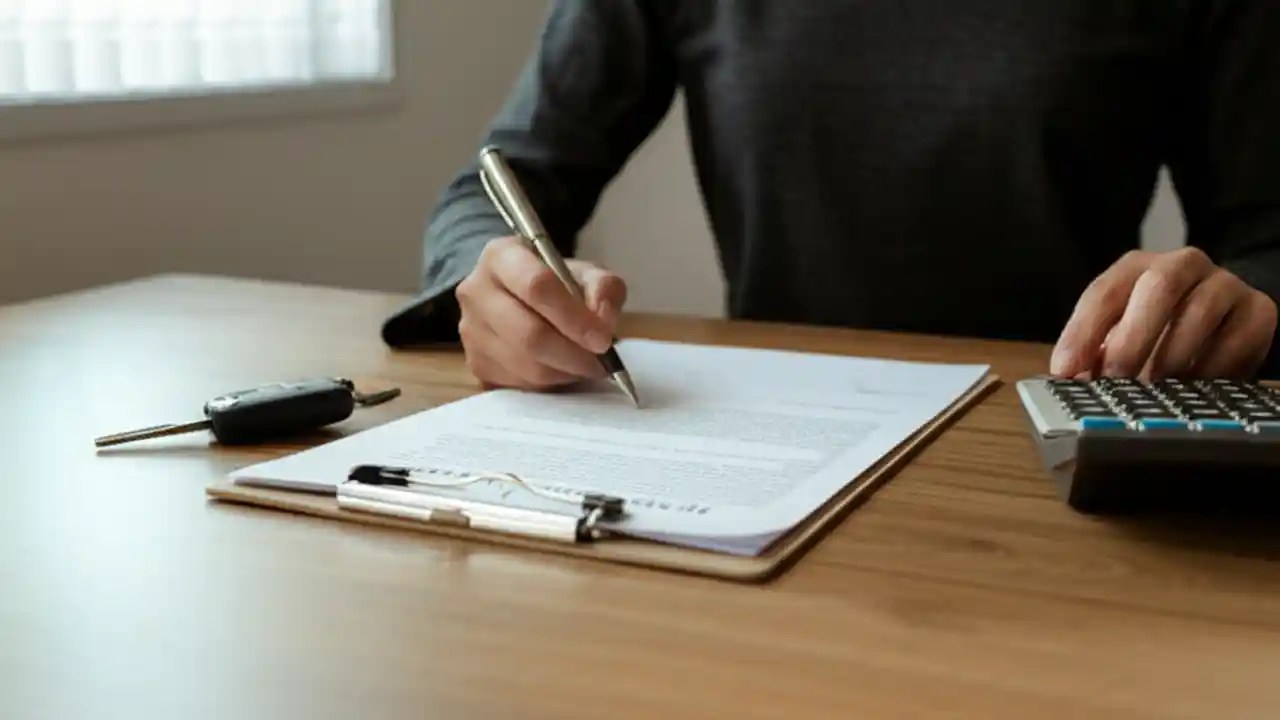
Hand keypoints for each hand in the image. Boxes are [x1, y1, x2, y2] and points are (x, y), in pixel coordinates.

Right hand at [456, 236, 626, 389]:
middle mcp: (476, 292)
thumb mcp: (585, 272)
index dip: (573, 318)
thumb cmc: (554, 282)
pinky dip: (549, 384)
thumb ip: (603, 288)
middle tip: (601, 362)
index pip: (537, 287)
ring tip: (586, 365)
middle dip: (573, 354)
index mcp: (501, 256)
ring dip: (564, 372)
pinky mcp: (475, 364)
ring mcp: (470, 331)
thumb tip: (602, 324)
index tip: (602, 340)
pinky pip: (518, 384)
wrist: (514, 296)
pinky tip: (562, 370)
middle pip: (528, 334)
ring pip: (524, 365)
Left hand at [1051, 248, 1276, 379]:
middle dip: (1132, 337)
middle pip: (1159, 286)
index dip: (1081, 331)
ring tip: (1155, 389)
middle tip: (1116, 379)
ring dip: (1172, 356)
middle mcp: (1182, 264)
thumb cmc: (1160, 330)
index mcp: (1137, 267)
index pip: (1104, 292)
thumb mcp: (1121, 336)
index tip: (1065, 370)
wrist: (1226, 320)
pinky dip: (1213, 367)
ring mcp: (1224, 283)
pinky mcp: (1258, 310)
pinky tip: (1194, 388)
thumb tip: (1070, 382)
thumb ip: (1095, 353)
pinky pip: (1238, 338)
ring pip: (1201, 310)